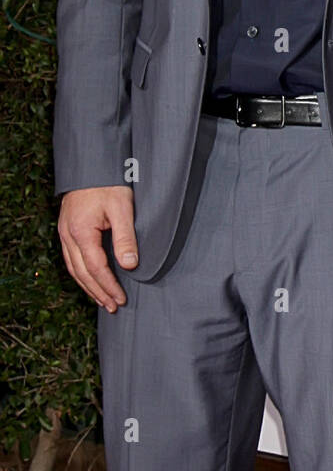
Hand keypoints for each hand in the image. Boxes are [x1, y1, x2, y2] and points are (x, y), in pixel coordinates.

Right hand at [58, 185, 136, 310]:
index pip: (95, 268)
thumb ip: (125, 237)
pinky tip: (90, 279)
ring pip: (73, 268)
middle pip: (81, 273)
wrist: (92, 163)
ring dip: (88, 286)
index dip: (108, 286)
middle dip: (98, 292)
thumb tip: (130, 265)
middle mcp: (68, 235)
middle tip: (113, 306)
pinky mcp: (67, 228)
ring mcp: (64, 232)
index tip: (121, 299)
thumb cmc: (109, 183)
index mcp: (81, 232)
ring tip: (102, 300)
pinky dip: (81, 273)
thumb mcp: (123, 207)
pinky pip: (71, 258)